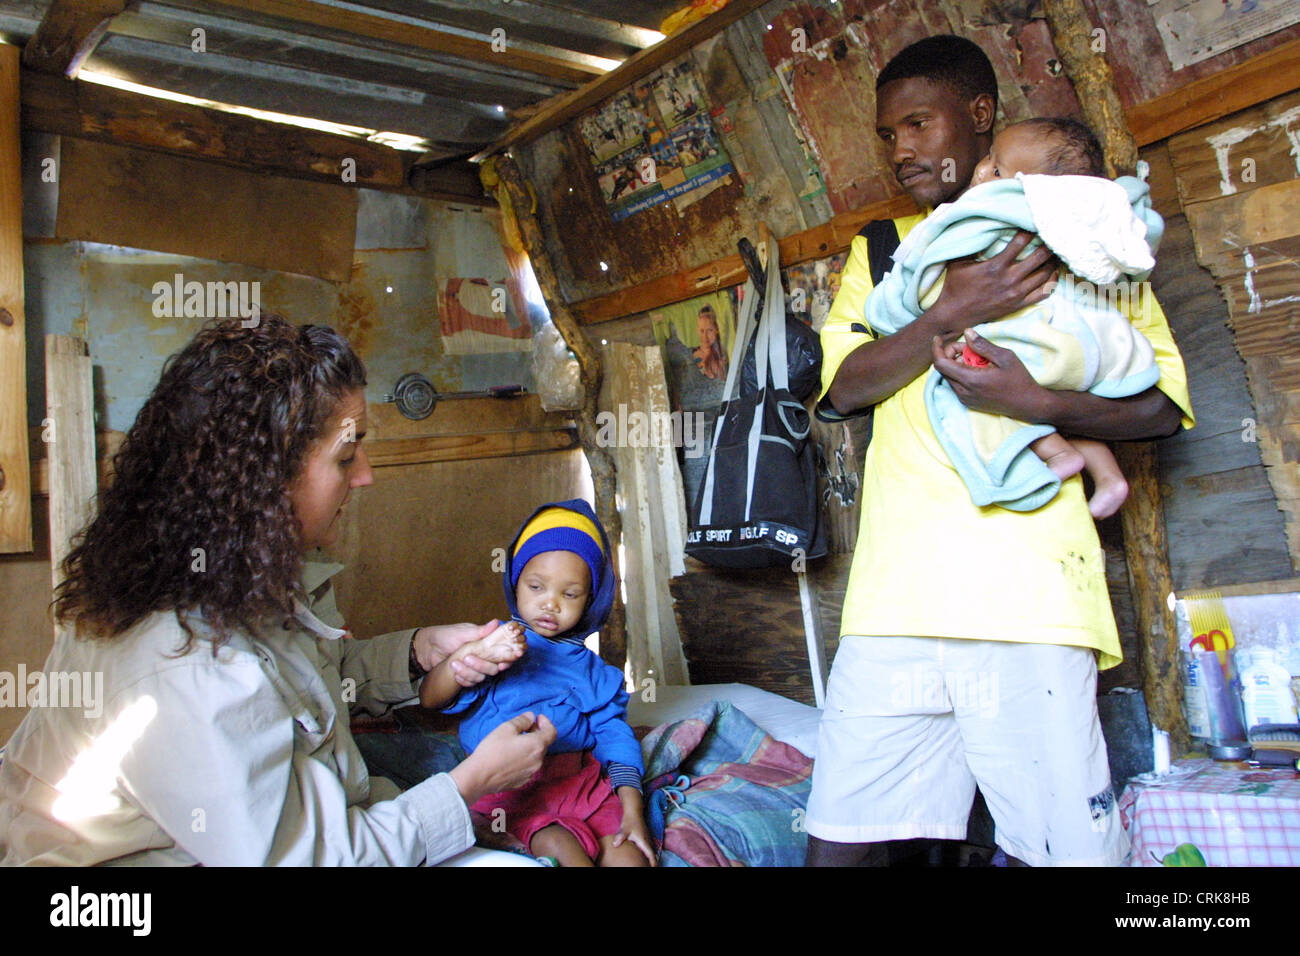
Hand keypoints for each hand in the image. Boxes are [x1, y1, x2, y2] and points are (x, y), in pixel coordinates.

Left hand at [416, 621, 517, 686]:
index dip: (506, 659)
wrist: (427, 649)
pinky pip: (471, 682)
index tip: (502, 663)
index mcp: (485, 643)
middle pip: (494, 668)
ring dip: (469, 672)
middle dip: (482, 666)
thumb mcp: (462, 632)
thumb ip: (480, 631)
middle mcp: (483, 656)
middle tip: (467, 658)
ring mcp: (475, 667)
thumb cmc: (445, 636)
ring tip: (454, 664)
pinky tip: (455, 674)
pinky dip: (464, 680)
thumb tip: (496, 622)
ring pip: (482, 676)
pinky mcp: (466, 675)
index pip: (502, 653)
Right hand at [449, 713, 555, 804]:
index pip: (552, 732)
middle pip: (543, 744)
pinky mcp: (522, 782)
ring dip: (530, 746)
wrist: (479, 777)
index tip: (538, 718)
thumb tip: (532, 717)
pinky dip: (524, 758)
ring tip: (516, 742)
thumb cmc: (493, 750)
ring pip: (536, 756)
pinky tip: (511, 756)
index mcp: (537, 746)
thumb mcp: (506, 728)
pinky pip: (528, 766)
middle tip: (524, 727)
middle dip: (537, 733)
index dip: (546, 723)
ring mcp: (531, 773)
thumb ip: (522, 720)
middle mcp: (538, 761)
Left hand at [612, 810, 656, 866]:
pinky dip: (649, 853)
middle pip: (652, 854)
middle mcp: (647, 840)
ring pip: (651, 850)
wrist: (634, 811)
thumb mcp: (624, 829)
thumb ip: (620, 837)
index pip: (651, 854)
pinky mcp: (645, 836)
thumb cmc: (629, 820)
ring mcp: (647, 838)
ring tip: (649, 864)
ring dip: (651, 857)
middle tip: (652, 867)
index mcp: (643, 841)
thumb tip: (615, 845)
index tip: (654, 867)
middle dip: (653, 862)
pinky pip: (649, 847)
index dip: (653, 862)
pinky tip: (645, 856)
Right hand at [930, 231, 1057, 334]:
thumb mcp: (958, 262)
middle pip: (1040, 256)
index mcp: (996, 266)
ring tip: (1055, 252)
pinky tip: (1053, 272)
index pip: (1021, 241)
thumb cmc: (955, 286)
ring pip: (1045, 274)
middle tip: (1053, 236)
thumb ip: (972, 246)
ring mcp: (1016, 293)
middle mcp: (1009, 279)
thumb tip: (981, 228)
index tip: (1035, 223)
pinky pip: (1044, 292)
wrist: (954, 314)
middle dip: (1049, 244)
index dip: (1030, 229)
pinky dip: (1052, 281)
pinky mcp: (1018, 304)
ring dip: (1052, 261)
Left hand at [930, 328, 1049, 420]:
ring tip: (976, 358)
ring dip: (956, 363)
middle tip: (969, 347)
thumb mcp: (1005, 357)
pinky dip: (961, 373)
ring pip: (949, 376)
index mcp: (971, 380)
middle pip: (943, 369)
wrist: (1027, 404)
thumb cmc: (1019, 379)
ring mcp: (964, 399)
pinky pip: (956, 384)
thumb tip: (966, 332)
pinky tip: (977, 369)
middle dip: (951, 354)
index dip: (937, 349)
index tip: (938, 338)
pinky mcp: (968, 403)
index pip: (941, 363)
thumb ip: (983, 345)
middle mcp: (963, 392)